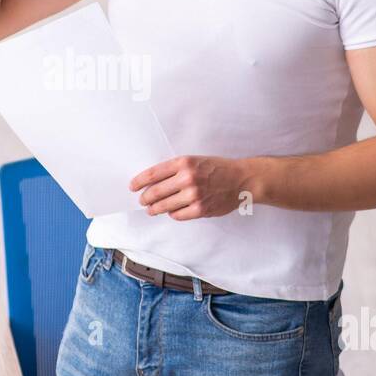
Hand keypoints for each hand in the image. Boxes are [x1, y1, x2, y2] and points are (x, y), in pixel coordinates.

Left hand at [129, 155, 268, 219]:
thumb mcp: (195, 160)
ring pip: (164, 206)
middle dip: (145, 198)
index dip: (139, 181)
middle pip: (155, 192)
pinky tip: (172, 211)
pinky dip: (173, 214)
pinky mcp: (200, 209)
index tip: (133, 186)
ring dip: (154, 209)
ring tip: (151, 209)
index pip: (153, 173)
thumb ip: (175, 169)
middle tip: (142, 200)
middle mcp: (187, 178)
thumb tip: (154, 181)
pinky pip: (178, 215)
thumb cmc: (217, 169)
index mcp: (184, 163)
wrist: (242, 179)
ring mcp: (194, 195)